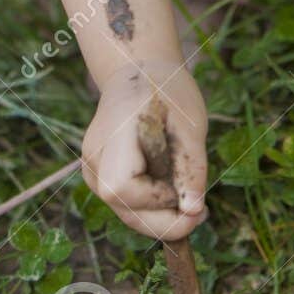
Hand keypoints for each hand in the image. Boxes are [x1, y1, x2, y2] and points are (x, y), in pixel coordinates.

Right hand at [81, 56, 207, 240]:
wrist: (138, 71)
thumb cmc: (167, 92)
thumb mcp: (190, 125)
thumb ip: (191, 168)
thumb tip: (193, 211)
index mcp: (113, 135)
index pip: (123, 187)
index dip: (158, 200)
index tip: (191, 196)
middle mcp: (94, 157)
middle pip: (124, 209)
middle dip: (165, 221)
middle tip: (202, 213)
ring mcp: (91, 169)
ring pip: (126, 212)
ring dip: (160, 216)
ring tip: (189, 199)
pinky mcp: (97, 177)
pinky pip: (125, 204)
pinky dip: (151, 206)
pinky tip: (171, 192)